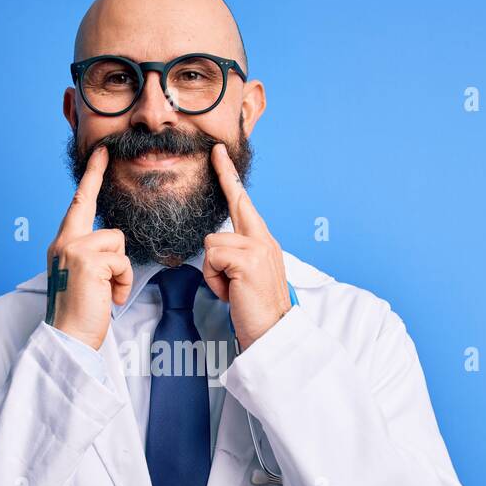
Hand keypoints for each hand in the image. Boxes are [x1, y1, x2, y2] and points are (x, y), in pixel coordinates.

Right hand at [47, 145, 132, 349]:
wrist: (68, 338)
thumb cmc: (81, 313)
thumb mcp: (83, 277)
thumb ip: (91, 255)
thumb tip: (112, 244)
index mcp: (62, 245)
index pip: (78, 205)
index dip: (90, 179)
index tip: (99, 155)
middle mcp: (63, 242)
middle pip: (92, 208)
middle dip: (95, 176)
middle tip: (104, 150)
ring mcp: (73, 249)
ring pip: (117, 241)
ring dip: (121, 270)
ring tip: (108, 291)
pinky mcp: (88, 260)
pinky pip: (122, 260)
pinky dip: (123, 281)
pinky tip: (110, 297)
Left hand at [203, 143, 290, 349]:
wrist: (274, 333)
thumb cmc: (257, 310)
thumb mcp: (249, 277)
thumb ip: (237, 257)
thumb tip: (217, 250)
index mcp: (264, 242)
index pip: (244, 205)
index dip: (231, 179)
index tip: (220, 156)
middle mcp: (264, 239)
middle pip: (237, 201)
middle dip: (224, 175)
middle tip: (215, 151)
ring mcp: (257, 247)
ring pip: (212, 242)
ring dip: (212, 270)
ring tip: (230, 289)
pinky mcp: (247, 260)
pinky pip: (211, 258)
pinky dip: (213, 279)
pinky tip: (230, 292)